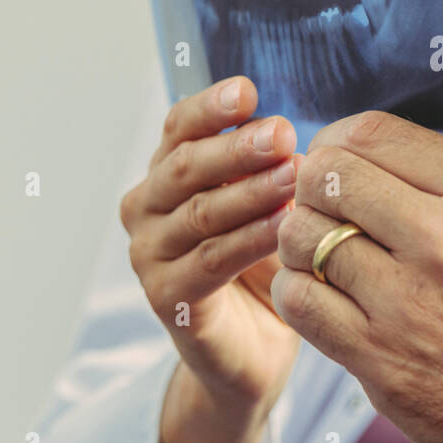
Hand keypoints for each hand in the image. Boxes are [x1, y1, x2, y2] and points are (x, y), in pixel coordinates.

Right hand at [121, 76, 301, 442]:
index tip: (248, 91)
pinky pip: (210, 262)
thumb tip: (294, 125)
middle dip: (236, 148)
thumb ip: (265, 163)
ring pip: (200, 213)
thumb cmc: (263, 264)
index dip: (211, 108)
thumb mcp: (264, 202)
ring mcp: (150, 255)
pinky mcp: (168, 299)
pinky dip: (248, 240)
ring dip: (249, 192)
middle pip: (186, 166)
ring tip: (293, 177)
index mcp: (168, 174)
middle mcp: (148, 209)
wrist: (252, 351)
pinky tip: (285, 227)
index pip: (180, 128)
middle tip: (283, 134)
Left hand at [271, 111, 442, 442]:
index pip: (375, 133)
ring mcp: (411, 301)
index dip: (336, 142)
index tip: (333, 162)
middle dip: (312, 189)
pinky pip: (299, 300)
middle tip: (320, 210)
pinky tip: (321, 297)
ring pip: (303, 236)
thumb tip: (369, 154)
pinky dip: (296, 293)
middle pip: (329, 176)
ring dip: (299, 244)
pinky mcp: (382, 359)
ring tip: (322, 258)